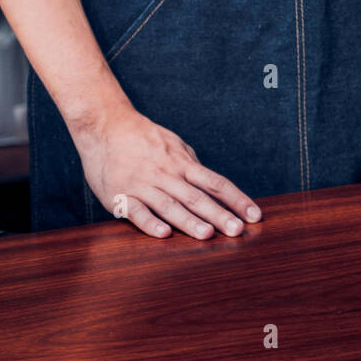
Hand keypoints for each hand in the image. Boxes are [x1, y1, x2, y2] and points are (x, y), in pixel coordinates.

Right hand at [71, 105, 261, 239]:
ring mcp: (144, 185)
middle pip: (197, 197)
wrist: (105, 125)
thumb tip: (213, 185)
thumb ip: (192, 166)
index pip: (217, 183)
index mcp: (183, 164)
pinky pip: (136, 211)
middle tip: (238, 232)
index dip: (237, 200)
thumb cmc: (143, 139)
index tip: (255, 216)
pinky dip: (150, 223)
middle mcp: (167, 174)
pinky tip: (163, 234)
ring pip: (170, 205)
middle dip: (219, 215)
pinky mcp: (120, 195)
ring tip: (207, 235)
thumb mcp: (174, 146)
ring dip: (189, 221)